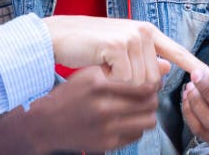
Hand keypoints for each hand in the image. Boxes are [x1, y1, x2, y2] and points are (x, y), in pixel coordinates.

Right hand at [29, 66, 161, 152]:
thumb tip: (161, 65)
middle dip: (153, 98)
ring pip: (148, 121)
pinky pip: (136, 135)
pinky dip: (136, 127)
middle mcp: (102, 106)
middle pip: (149, 103)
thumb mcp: (90, 73)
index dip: (153, 82)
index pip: (143, 84)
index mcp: (98, 84)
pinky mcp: (106, 143)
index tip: (151, 81)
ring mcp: (105, 127)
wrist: (46, 122)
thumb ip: (120, 68)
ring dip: (148, 114)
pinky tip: (127, 119)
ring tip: (140, 107)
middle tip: (149, 94)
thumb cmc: (72, 93)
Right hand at [43, 16, 205, 83]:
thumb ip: (145, 57)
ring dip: (121, 85)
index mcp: (147, 32)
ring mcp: (131, 36)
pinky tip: (99, 67)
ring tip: (105, 69)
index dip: (194, 64)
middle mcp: (143, 31)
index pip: (177, 50)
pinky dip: (111, 80)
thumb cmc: (89, 44)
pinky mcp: (117, 45)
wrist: (60, 35)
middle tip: (114, 74)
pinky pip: (124, 79)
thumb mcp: (121, 49)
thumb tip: (167, 67)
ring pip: (140, 82)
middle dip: (134, 86)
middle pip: (154, 79)